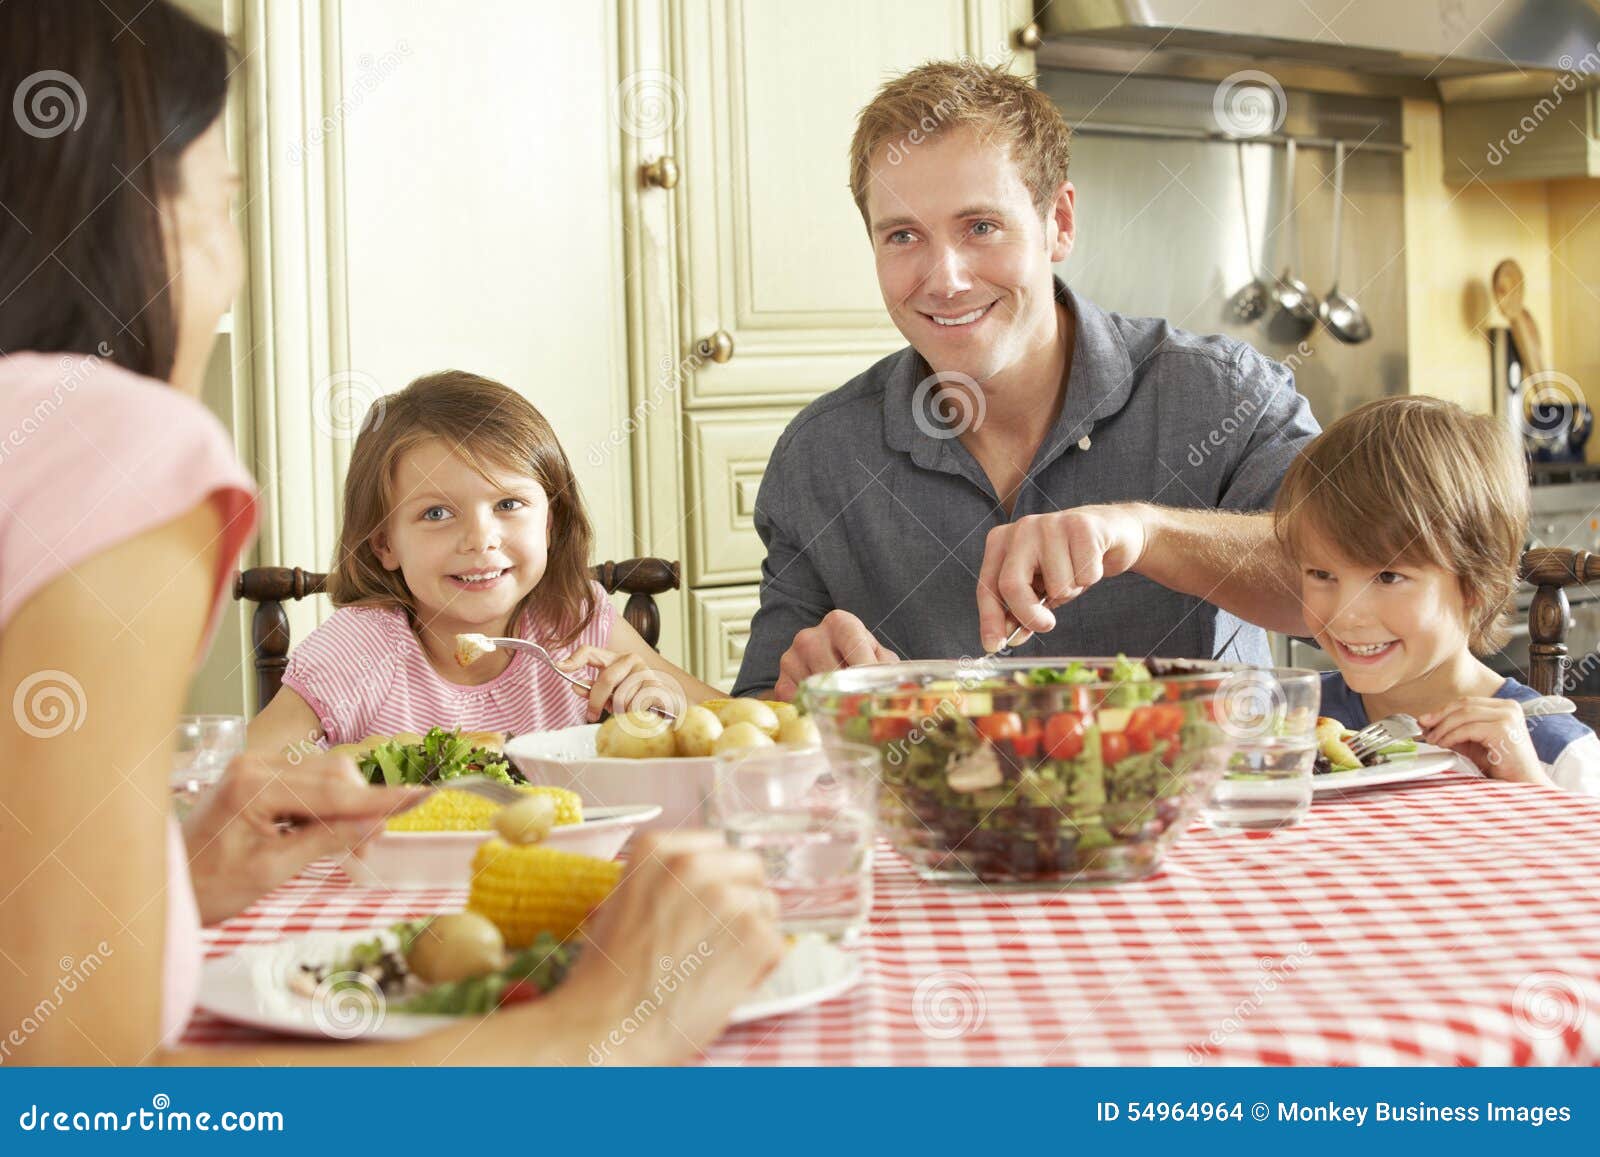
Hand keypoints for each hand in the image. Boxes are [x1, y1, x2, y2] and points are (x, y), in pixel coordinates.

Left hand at [182, 753, 427, 924]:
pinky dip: (326, 805)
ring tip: (348, 846)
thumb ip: (324, 842)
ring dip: (346, 807)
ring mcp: (253, 767)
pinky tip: (323, 832)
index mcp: (253, 786)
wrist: (161, 888)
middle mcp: (254, 765)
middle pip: (334, 773)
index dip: (381, 798)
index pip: (333, 791)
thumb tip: (373, 826)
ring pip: (325, 775)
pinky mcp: (255, 777)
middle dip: (361, 807)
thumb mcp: (270, 872)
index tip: (422, 795)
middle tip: (369, 849)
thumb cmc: (206, 888)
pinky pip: (307, 781)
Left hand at [557, 645, 685, 720]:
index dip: (574, 659)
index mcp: (615, 659)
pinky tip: (640, 713)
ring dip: (620, 711)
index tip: (561, 667)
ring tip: (627, 712)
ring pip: (621, 697)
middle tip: (591, 715)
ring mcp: (645, 671)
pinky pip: (635, 705)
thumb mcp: (611, 695)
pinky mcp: (656, 686)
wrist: (669, 707)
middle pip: (605, 679)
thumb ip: (593, 690)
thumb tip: (575, 685)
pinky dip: (634, 715)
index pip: (590, 651)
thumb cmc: (636, 699)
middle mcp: (630, 660)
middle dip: (596, 701)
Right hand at [557, 831, 783, 1064]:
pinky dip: (760, 968)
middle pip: (750, 869)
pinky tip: (726, 984)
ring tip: (715, 966)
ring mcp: (727, 899)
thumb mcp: (620, 904)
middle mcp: (693, 864)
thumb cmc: (608, 977)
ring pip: (767, 907)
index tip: (703, 907)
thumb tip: (702, 882)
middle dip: (741, 901)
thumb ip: (663, 881)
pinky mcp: (754, 937)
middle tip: (716, 938)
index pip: (717, 846)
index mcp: (657, 849)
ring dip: (751, 935)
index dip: (716, 880)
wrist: (606, 1027)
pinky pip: (777, 944)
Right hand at [773, 609, 898, 700]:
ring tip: (848, 711)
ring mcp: (791, 658)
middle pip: (833, 672)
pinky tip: (826, 712)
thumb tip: (899, 690)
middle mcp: (810, 636)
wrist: (829, 658)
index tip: (876, 690)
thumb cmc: (859, 657)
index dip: (868, 670)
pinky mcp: (781, 681)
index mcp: (840, 622)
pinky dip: (813, 711)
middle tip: (866, 709)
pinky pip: (797, 702)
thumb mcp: (878, 656)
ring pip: (815, 689)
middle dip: (851, 692)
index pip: (855, 646)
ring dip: (832, 704)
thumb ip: (887, 668)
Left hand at [976, 504, 1148, 652]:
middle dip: (1029, 614)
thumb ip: (1022, 610)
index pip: (988, 586)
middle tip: (1046, 624)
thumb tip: (1009, 637)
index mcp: (1002, 543)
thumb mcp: (1040, 589)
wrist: (1110, 532)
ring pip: (1057, 584)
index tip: (994, 646)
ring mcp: (1050, 523)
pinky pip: (1085, 574)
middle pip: (1011, 584)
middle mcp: (1021, 529)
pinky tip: (1092, 560)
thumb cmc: (1069, 561)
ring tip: (1076, 573)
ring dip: (1071, 590)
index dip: (990, 620)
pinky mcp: (1081, 525)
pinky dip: (1092, 577)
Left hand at [1418, 698, 1550, 784]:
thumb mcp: (1472, 743)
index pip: (1466, 702)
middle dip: (1438, 716)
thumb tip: (1427, 722)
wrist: (1523, 783)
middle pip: (1463, 705)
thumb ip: (1454, 730)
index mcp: (1504, 706)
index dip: (1442, 710)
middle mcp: (1509, 707)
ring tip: (1433, 740)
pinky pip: (1468, 728)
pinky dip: (1451, 736)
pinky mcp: (1503, 729)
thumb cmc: (1501, 766)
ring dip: (1442, 727)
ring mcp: (1508, 716)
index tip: (1425, 721)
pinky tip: (1443, 744)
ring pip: (1463, 715)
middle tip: (1423, 728)